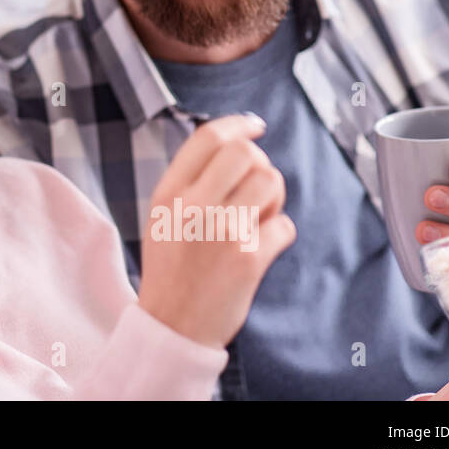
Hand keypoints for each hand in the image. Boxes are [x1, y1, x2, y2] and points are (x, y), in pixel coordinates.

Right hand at [137, 113, 296, 349]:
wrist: (172, 325)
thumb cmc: (172, 268)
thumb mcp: (163, 216)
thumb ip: (190, 182)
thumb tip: (233, 144)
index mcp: (169, 192)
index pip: (207, 138)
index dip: (238, 123)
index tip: (256, 124)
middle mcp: (193, 206)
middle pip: (245, 153)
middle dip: (260, 165)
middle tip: (254, 190)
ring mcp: (222, 232)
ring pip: (271, 182)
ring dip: (274, 199)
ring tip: (258, 219)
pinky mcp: (248, 259)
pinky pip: (284, 226)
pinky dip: (279, 234)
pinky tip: (260, 248)